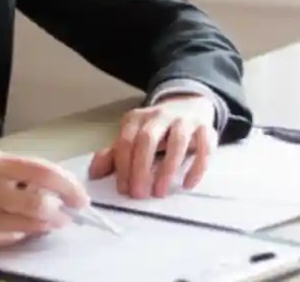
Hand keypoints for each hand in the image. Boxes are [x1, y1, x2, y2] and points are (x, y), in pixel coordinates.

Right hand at [0, 150, 89, 251]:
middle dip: (62, 212)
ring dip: (46, 226)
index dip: (67, 185)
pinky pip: (7, 240)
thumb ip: (10, 173)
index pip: (41, 174)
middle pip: (40, 206)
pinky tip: (23, 229)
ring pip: (27, 227)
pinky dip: (21, 235)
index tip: (79, 194)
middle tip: (71, 213)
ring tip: (53, 222)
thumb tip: (48, 187)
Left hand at [87, 93, 218, 198]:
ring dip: (168, 168)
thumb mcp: (133, 138)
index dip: (123, 166)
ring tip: (159, 192)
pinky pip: (204, 147)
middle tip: (139, 194)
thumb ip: (114, 155)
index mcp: (137, 118)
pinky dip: (196, 167)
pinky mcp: (205, 129)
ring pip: (177, 141)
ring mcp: (184, 120)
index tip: (123, 190)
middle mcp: (160, 116)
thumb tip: (93, 173)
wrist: (189, 105)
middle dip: (142, 168)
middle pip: (148, 139)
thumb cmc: (157, 130)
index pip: (126, 141)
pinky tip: (187, 185)